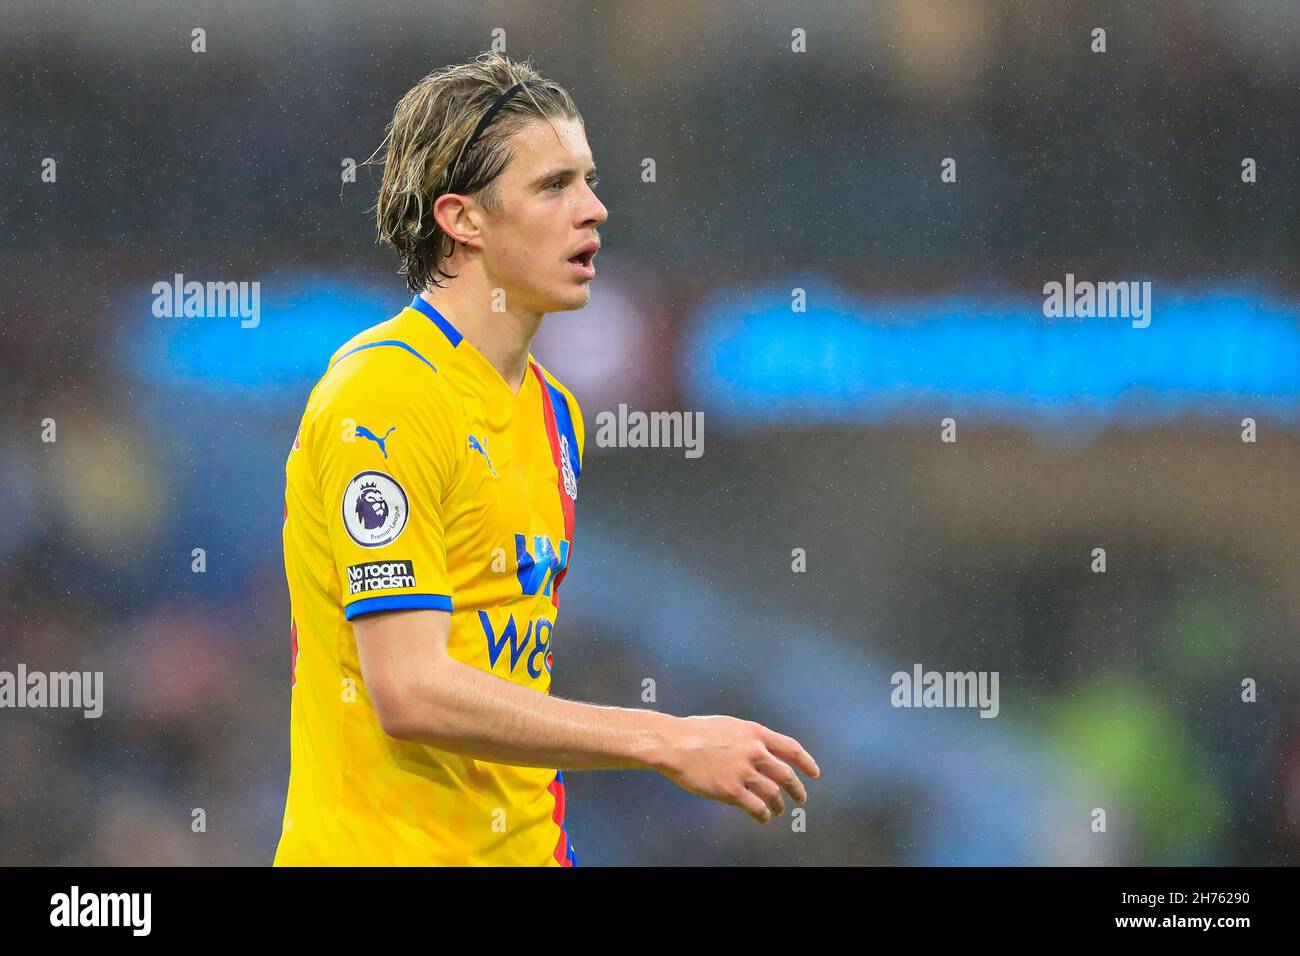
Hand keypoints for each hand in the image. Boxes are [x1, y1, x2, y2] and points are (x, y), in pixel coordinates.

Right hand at [659, 715, 819, 823]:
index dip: (806, 762)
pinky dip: (763, 815)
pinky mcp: (731, 791)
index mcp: (755, 733)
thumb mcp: (728, 725)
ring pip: (773, 793)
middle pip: (786, 774)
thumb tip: (760, 748)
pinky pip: (756, 807)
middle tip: (801, 798)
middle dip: (797, 789)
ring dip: (779, 805)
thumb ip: (747, 737)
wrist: (674, 744)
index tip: (814, 773)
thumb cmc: (695, 732)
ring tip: (779, 811)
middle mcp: (754, 751)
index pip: (791, 748)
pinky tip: (763, 818)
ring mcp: (743, 772)